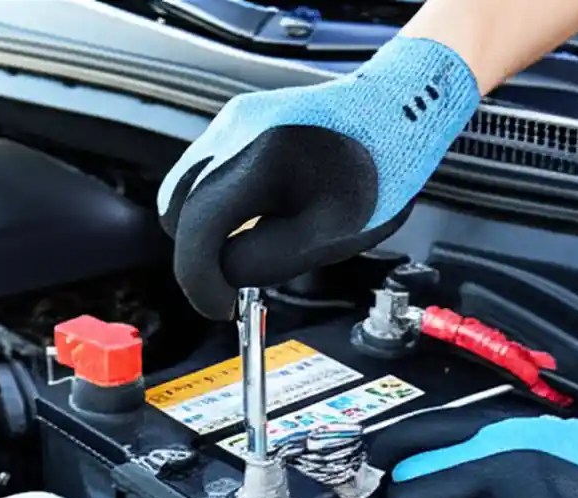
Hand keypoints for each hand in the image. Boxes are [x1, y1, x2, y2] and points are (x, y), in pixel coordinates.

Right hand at [157, 36, 480, 319]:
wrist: (400, 112)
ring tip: (247, 245)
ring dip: (204, 225)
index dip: (198, 279)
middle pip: (177, 209)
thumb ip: (265, 261)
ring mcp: (233, 118)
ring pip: (186, 186)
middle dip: (198, 252)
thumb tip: (224, 273)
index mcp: (257, 161)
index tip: (219, 306)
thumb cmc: (380, 170)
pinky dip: (217, 199)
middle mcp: (234, 131)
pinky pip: (207, 167)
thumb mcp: (328, 237)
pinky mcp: (239, 116)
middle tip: (231, 280)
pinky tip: (255, 213)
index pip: (195, 229)